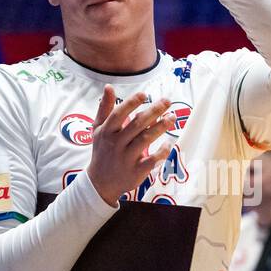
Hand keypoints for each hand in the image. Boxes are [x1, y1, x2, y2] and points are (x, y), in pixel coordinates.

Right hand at [85, 85, 174, 205]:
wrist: (100, 183)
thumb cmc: (102, 151)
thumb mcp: (98, 129)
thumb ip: (105, 108)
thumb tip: (109, 86)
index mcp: (107, 132)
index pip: (119, 114)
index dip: (131, 103)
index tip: (145, 94)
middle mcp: (116, 144)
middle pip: (137, 125)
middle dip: (153, 111)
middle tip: (167, 101)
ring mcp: (126, 158)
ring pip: (145, 140)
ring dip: (160, 127)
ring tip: (172, 117)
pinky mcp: (136, 171)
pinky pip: (152, 160)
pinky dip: (162, 152)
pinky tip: (169, 142)